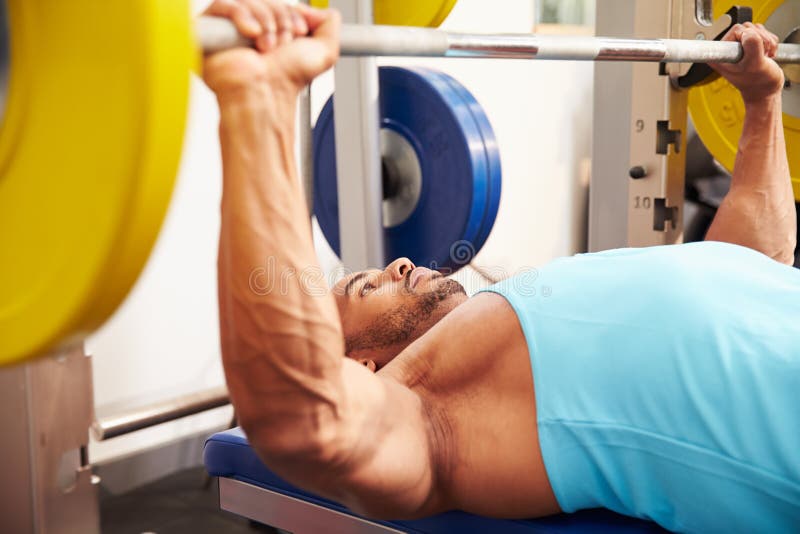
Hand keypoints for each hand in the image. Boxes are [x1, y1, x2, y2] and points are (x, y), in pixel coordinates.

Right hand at [202, 0, 339, 99]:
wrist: (266, 93)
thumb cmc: (289, 79)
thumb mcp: (325, 52)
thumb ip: (329, 25)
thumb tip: (313, 10)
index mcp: (273, 32)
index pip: (279, 4)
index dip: (292, 15)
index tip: (298, 33)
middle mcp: (252, 30)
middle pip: (265, 0)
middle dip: (280, 19)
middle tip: (281, 45)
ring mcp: (231, 29)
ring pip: (247, 0)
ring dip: (265, 22)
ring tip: (266, 47)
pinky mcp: (210, 30)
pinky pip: (223, 5)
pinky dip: (242, 16)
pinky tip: (251, 34)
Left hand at [710, 22, 783, 104]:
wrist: (767, 89)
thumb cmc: (758, 82)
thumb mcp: (754, 65)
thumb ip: (751, 46)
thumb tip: (749, 32)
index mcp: (720, 54)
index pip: (736, 30)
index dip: (748, 37)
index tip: (748, 52)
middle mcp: (727, 49)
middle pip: (748, 28)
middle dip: (761, 39)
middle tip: (762, 54)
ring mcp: (739, 46)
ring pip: (756, 29)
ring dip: (767, 41)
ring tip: (764, 56)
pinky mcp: (749, 45)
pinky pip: (763, 33)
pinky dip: (770, 42)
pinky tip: (767, 54)